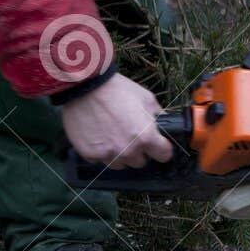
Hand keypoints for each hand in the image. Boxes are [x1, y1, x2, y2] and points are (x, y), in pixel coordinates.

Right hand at [60, 74, 174, 169]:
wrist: (85, 86)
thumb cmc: (117, 90)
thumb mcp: (146, 98)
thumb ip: (158, 116)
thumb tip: (164, 125)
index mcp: (146, 137)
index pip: (164, 155)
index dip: (161, 149)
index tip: (157, 146)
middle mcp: (128, 150)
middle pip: (140, 162)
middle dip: (138, 150)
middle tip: (130, 135)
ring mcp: (108, 154)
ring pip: (120, 164)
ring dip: (120, 154)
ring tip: (112, 136)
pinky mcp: (90, 154)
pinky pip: (100, 160)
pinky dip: (101, 151)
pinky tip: (99, 136)